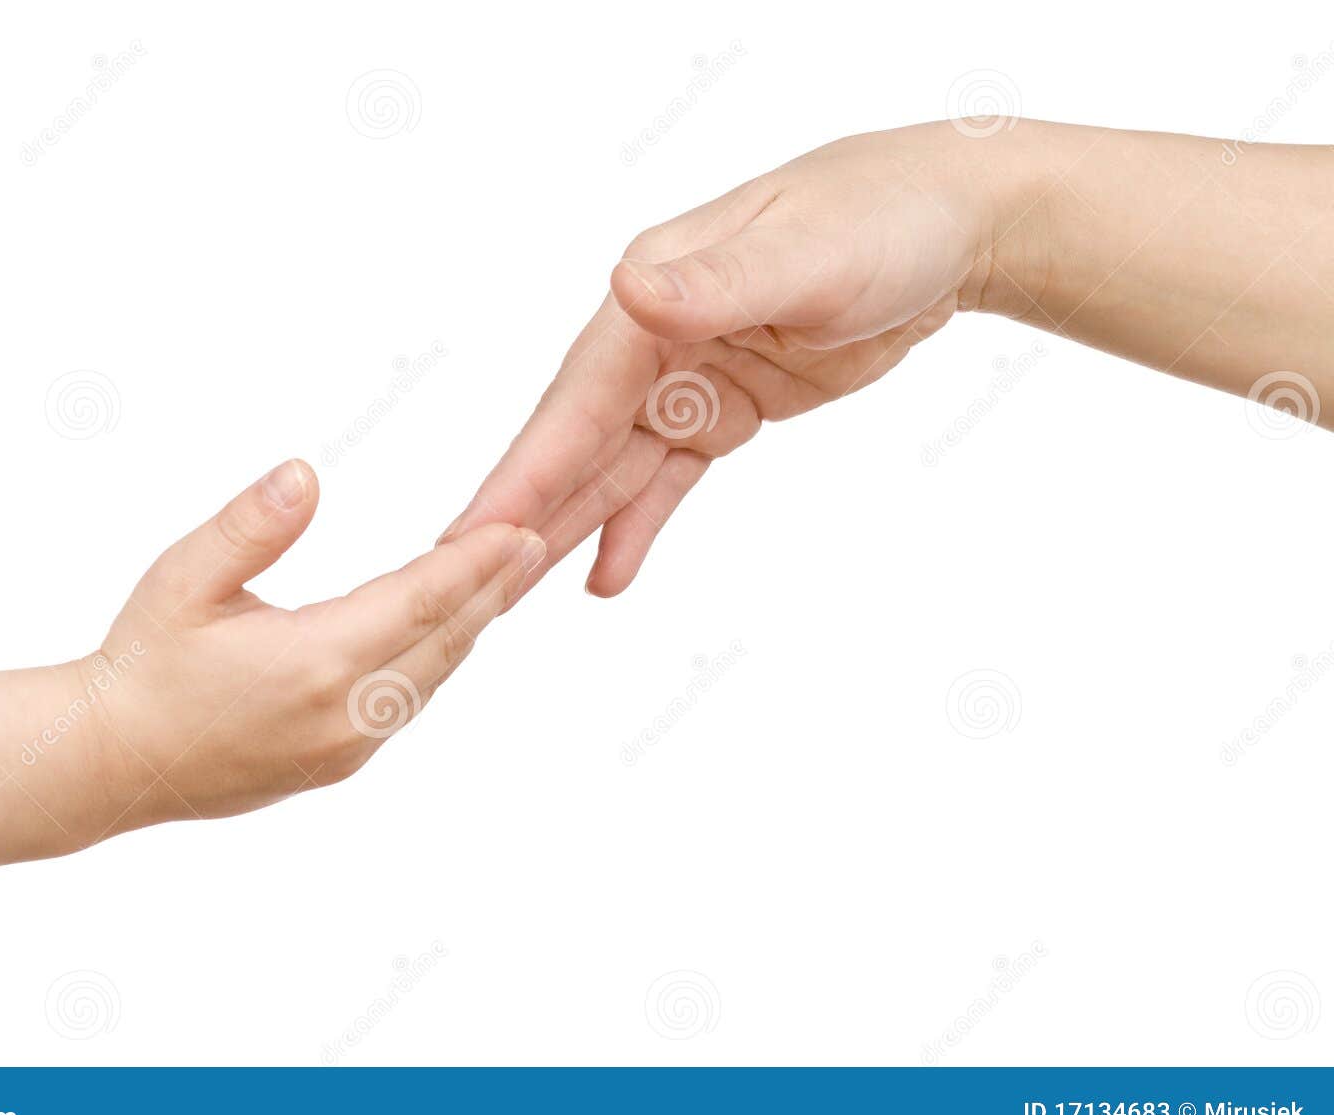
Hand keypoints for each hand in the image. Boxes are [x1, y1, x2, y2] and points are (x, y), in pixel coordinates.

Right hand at [89, 459, 543, 826]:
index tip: (519, 530)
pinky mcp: (337, 764)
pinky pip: (406, 706)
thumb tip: (305, 472)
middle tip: (535, 544)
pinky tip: (446, 632)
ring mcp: (345, 748)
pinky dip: (436, 661)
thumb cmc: (140, 663)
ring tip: (503, 580)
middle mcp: (345, 713)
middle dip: (492, 589)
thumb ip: (250, 527)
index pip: (422, 599)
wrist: (109, 763)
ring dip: (470, 626)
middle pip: (445, 641)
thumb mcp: (182, 580)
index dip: (476, 562)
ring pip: (432, 678)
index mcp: (315, 662)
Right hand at [443, 122, 1030, 594]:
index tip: (468, 538)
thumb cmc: (881, 218)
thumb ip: (717, 283)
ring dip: (566, 531)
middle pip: (576, 443)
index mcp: (653, 292)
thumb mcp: (808, 253)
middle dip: (521, 516)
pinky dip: (635, 524)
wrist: (950, 222)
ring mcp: (686, 374)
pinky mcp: (724, 407)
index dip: (523, 475)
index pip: (575, 401)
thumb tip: (628, 292)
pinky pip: (665, 477)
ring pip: (611, 469)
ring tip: (510, 601)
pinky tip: (605, 576)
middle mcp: (652, 335)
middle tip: (458, 591)